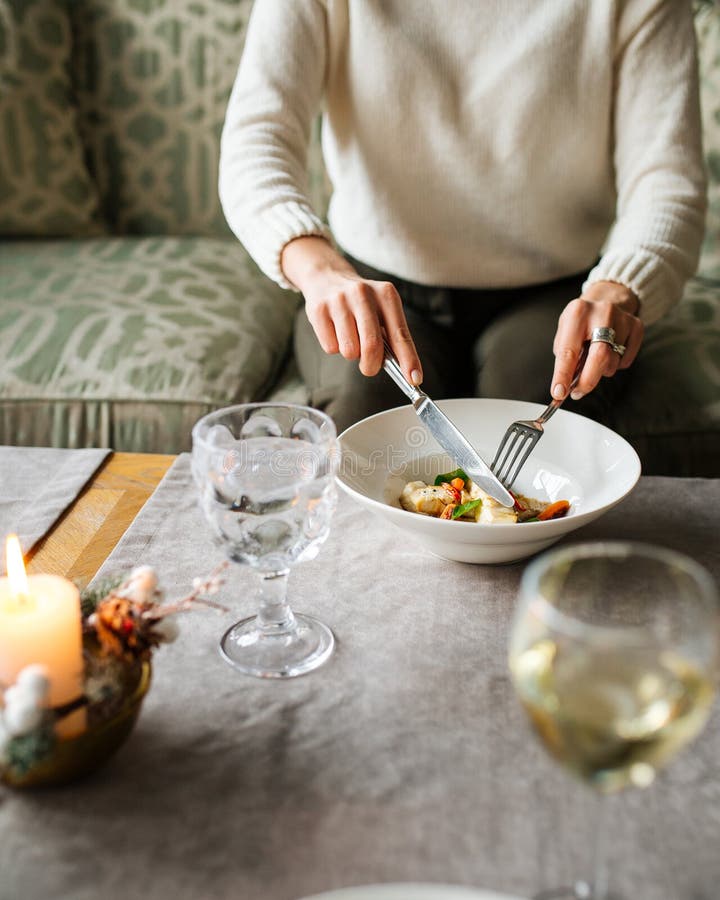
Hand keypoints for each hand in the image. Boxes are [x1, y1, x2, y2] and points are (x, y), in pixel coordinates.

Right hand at [281, 236, 422, 383]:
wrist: (326, 278)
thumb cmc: (360, 303)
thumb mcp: (382, 309)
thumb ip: (392, 335)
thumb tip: (403, 369)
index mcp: (386, 294)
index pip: (400, 334)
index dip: (408, 359)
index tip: (414, 379)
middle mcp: (363, 293)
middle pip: (372, 346)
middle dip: (371, 365)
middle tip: (369, 367)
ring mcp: (339, 301)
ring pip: (349, 350)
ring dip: (351, 354)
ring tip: (350, 338)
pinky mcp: (318, 310)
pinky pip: (330, 347)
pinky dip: (334, 347)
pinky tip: (335, 331)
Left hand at [551, 281, 643, 400]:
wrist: (607, 298)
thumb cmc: (582, 319)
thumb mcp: (566, 331)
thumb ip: (565, 356)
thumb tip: (565, 385)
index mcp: (578, 312)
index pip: (569, 351)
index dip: (563, 375)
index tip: (558, 393)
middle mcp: (602, 313)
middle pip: (599, 357)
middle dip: (587, 381)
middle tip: (577, 392)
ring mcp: (623, 319)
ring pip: (612, 362)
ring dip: (600, 370)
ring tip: (594, 358)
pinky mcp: (637, 327)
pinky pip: (626, 360)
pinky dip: (615, 364)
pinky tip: (610, 352)